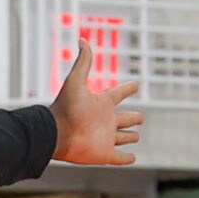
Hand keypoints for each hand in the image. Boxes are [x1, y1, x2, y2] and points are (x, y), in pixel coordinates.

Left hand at [49, 44, 141, 166]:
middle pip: (124, 118)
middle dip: (133, 118)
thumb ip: (83, 61)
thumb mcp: (76, 81)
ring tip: (136, 136)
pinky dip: (126, 158)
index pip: (118, 94)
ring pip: (123, 138)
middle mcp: (105, 120)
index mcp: (101, 103)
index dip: (127, 89)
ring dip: (130, 137)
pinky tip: (133, 158)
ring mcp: (105, 138)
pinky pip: (118, 157)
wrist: (58, 133)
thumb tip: (83, 39)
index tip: (136, 86)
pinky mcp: (104, 154)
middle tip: (140, 118)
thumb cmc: (66, 107)